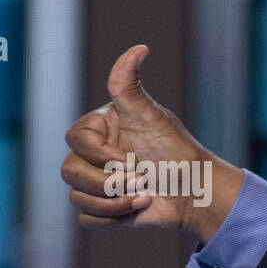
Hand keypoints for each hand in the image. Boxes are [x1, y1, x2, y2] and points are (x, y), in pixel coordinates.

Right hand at [61, 45, 242, 241]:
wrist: (197, 191)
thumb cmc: (178, 150)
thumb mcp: (152, 117)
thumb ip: (130, 85)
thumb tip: (138, 47)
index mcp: (99, 129)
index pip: (75, 140)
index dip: (99, 154)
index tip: (128, 158)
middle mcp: (94, 156)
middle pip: (69, 171)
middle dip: (108, 182)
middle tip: (142, 180)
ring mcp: (97, 183)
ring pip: (77, 197)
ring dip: (114, 202)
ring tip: (146, 195)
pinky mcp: (105, 210)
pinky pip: (86, 219)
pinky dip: (111, 219)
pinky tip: (139, 208)